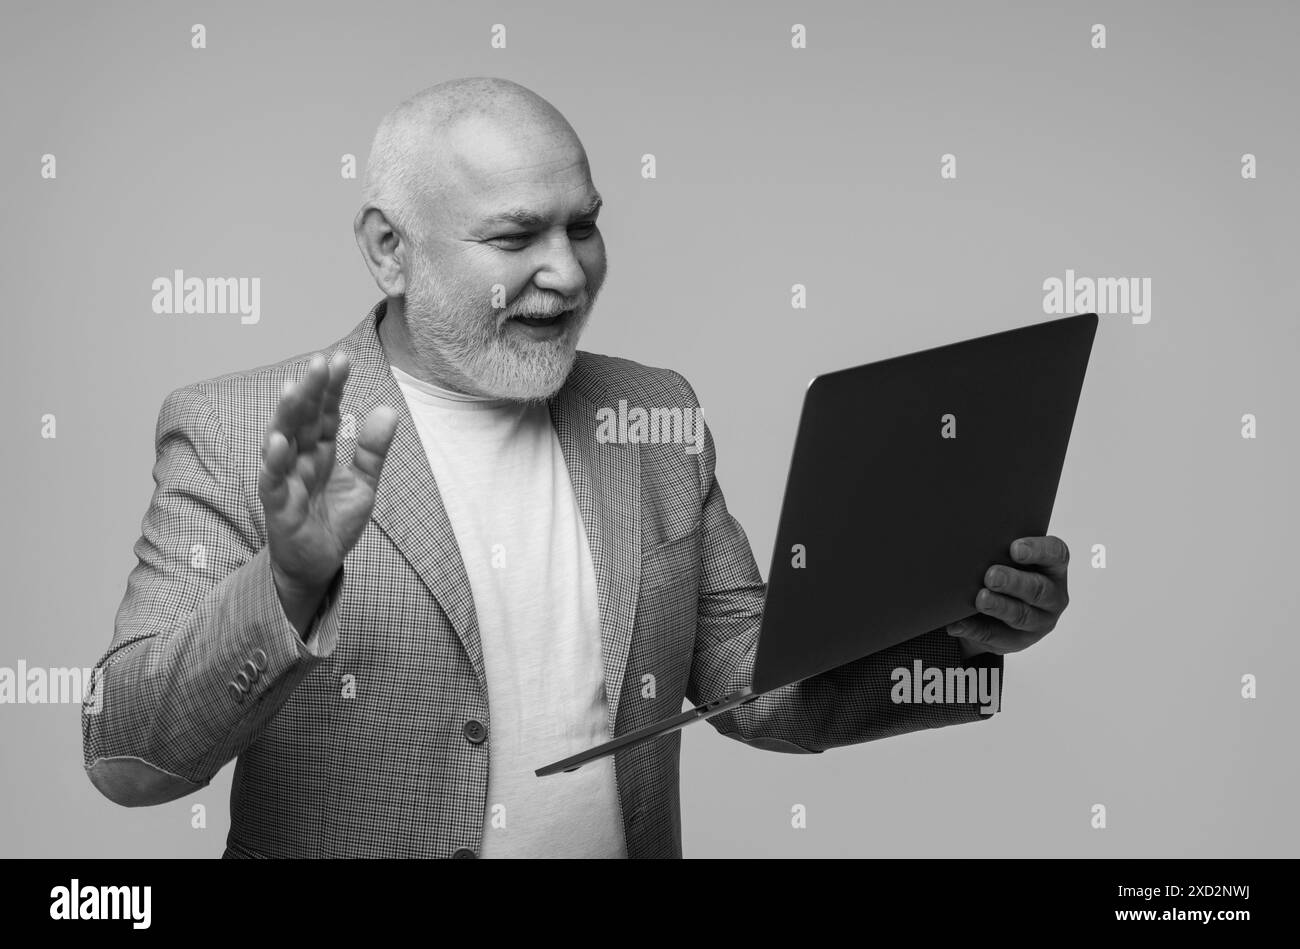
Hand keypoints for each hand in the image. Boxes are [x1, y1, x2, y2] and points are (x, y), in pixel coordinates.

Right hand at [259, 352, 398, 601]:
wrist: (319, 566)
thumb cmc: (333, 522)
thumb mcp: (363, 484)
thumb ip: (372, 449)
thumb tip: (388, 409)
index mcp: (320, 450)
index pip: (325, 412)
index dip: (332, 387)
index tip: (340, 358)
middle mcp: (300, 459)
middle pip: (302, 419)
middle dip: (309, 390)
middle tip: (319, 361)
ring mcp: (287, 480)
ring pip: (283, 442)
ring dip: (286, 416)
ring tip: (292, 387)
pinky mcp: (279, 506)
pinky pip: (273, 482)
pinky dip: (274, 463)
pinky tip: (278, 442)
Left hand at [945, 535, 1069, 655]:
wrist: (994, 610)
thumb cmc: (1004, 571)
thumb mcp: (1006, 559)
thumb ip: (997, 550)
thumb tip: (972, 542)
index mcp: (1053, 567)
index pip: (1056, 554)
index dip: (1038, 550)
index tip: (1015, 548)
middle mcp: (1052, 595)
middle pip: (1038, 588)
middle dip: (1013, 582)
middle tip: (991, 576)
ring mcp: (1038, 621)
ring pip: (1021, 615)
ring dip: (999, 607)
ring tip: (980, 599)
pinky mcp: (1018, 641)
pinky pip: (995, 636)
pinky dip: (974, 629)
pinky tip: (957, 624)